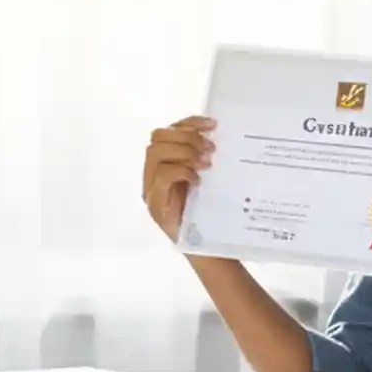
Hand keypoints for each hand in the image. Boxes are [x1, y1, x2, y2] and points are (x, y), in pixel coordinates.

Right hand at [143, 116, 216, 241]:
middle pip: (158, 137)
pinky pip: (161, 176)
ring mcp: (151, 189)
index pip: (170, 130)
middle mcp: (153, 173)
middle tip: (211, 149)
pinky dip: (181, 171)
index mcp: (167, 162)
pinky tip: (198, 180)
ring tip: (206, 163)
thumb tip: (220, 133)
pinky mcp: (155, 205)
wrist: (209, 249)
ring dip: (184, 152)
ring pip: (156, 153)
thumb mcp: (210, 179)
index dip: (189, 122)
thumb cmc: (210, 213)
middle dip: (186, 137)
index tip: (213, 124)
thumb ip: (206, 158)